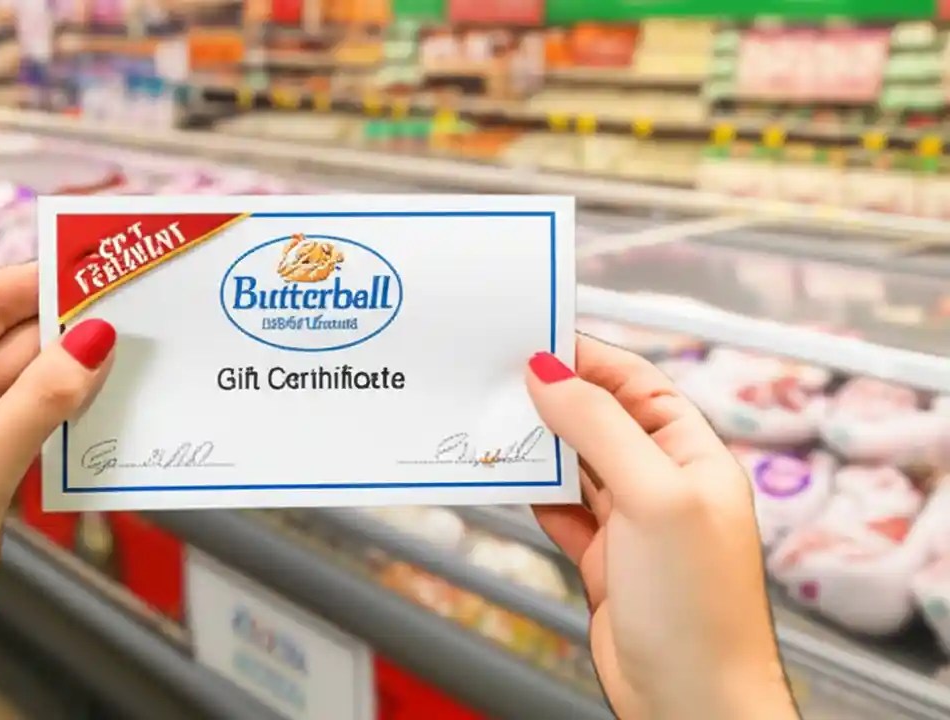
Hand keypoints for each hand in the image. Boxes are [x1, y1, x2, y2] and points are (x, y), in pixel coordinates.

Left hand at [0, 264, 116, 719]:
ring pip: (31, 393)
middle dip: (73, 334)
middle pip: (13, 346)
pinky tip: (116, 419)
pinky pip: (35, 436)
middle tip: (146, 318)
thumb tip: (95, 339)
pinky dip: (71, 429)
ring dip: (78, 384)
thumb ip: (38, 404)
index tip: (105, 266)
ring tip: (144, 364)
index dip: (42, 282)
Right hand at [526, 338, 797, 719]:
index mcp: (694, 456)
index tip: (536, 339)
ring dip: (537, 445)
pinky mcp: (602, 559)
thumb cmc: (700, 608)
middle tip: (500, 378)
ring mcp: (633, 523)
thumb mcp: (652, 495)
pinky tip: (509, 480)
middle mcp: (665, 483)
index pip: (636, 384)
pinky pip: (559, 508)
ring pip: (574, 463)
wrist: (691, 700)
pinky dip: (532, 492)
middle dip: (553, 397)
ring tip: (495, 424)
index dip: (587, 358)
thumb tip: (550, 373)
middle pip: (600, 419)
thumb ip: (599, 428)